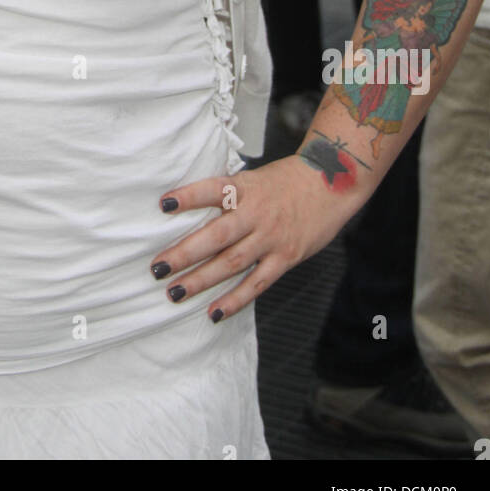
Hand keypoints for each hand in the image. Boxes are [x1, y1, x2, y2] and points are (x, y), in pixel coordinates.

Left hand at [150, 155, 358, 320]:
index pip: (213, 190)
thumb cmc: (285, 181)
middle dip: (185, 253)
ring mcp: (271, 238)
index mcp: (245, 188)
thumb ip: (228, 195)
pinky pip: (257, 284)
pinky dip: (234, 300)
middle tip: (157, 267)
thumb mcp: (254, 178)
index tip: (163, 204)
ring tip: (175, 293)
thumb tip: (188, 207)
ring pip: (232, 263)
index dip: (189, 197)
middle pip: (217, 235)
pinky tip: (213, 313)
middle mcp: (256, 214)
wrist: (332, 183)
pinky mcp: (286, 258)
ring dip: (202, 280)